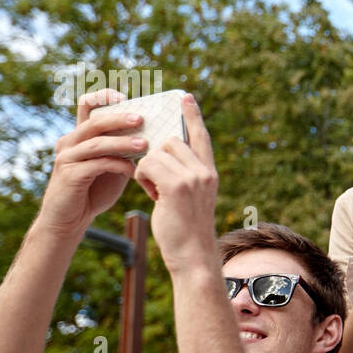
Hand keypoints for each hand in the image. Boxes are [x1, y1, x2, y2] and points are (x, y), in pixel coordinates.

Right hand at [36, 89, 140, 237]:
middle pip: (94, 121)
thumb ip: (123, 150)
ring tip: (144, 144)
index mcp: (79, 135)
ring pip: (96, 143)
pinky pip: (96, 165)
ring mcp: (67, 157)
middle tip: (142, 118)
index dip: (102, 96)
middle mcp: (70, 142)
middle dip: (119, 118)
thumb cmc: (93, 191)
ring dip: (122, 142)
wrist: (70, 219)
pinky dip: (117, 165)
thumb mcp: (111, 165)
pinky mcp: (69, 174)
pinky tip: (133, 171)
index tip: (123, 95)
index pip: (86, 105)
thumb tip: (151, 135)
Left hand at [133, 94, 218, 274]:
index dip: (193, 116)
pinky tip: (153, 197)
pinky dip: (143, 179)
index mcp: (209, 172)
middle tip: (158, 184)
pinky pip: (147, 165)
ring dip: (148, 170)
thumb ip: (183, 175)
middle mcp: (205, 171)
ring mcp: (193, 177)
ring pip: (155, 153)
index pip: (200, 136)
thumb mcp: (189, 198)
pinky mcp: (176, 185)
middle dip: (156, 158)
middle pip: (170, 141)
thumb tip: (163, 154)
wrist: (192, 255)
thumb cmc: (185, 230)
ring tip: (156, 194)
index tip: (185, 97)